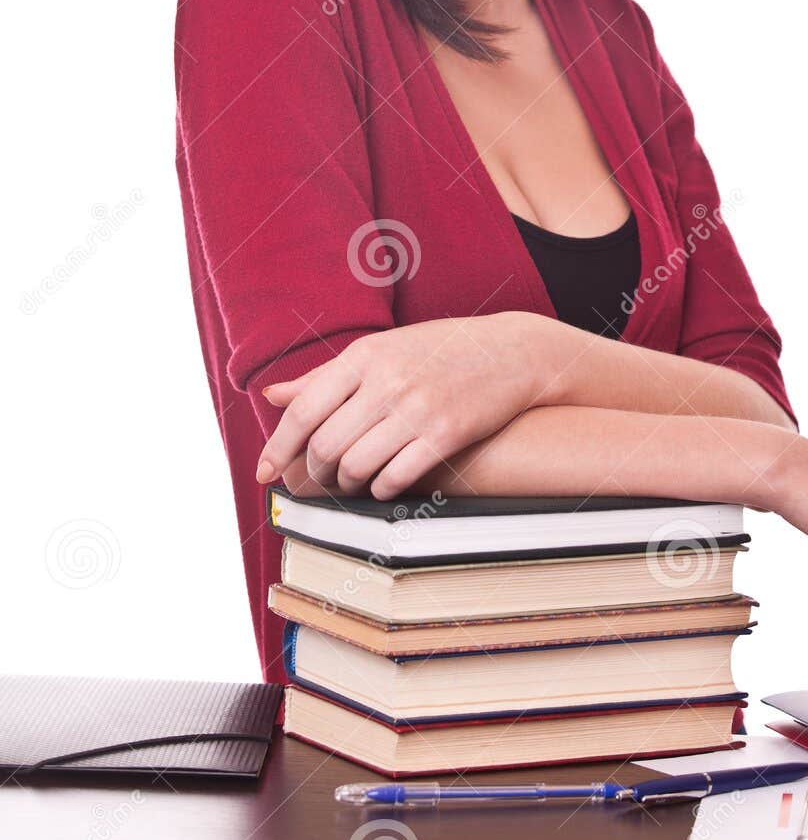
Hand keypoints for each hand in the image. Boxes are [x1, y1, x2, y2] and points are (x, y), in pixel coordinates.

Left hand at [255, 313, 554, 498]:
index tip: (264, 473)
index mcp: (365, 354)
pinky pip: (394, 477)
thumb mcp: (380, 350)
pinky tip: (381, 484)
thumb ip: (324, 377)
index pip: (305, 409)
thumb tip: (270, 395)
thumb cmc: (438, 351)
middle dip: (315, 472)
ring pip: (356, 466)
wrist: (511, 352)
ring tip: (349, 483)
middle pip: (326, 444)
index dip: (278, 447)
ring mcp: (418, 407)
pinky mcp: (446, 433)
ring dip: (345, 485)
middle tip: (318, 480)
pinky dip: (379, 489)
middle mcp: (388, 379)